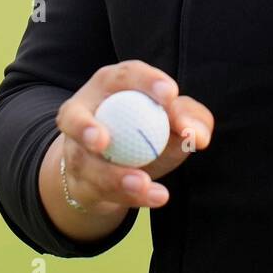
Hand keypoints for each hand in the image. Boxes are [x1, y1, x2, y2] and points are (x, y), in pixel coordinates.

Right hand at [54, 60, 213, 213]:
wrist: (124, 168)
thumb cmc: (150, 130)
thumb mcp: (172, 119)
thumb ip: (190, 119)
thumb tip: (197, 135)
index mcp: (112, 84)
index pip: (126, 75)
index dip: (147, 82)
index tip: (171, 95)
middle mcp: (84, 111)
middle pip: (75, 117)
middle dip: (85, 129)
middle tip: (104, 141)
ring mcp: (75, 149)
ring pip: (86, 163)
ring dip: (114, 175)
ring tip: (141, 183)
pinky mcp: (78, 181)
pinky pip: (101, 190)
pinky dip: (131, 196)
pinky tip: (155, 196)